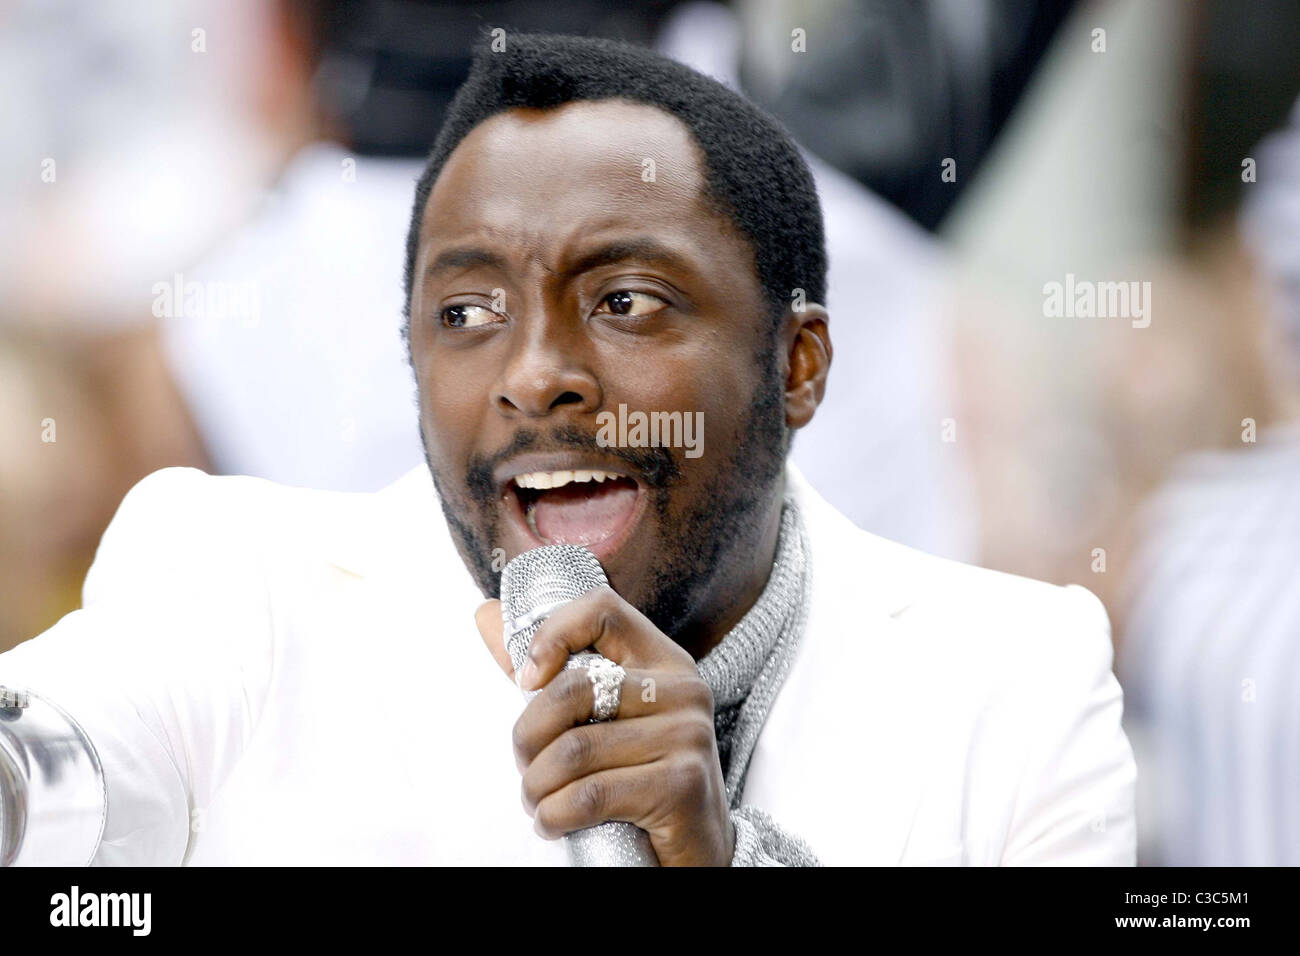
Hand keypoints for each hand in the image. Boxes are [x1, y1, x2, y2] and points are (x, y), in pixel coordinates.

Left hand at [475, 587, 733, 865]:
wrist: (700, 853)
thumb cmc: (643, 780)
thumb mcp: (606, 719)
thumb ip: (550, 669)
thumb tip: (486, 615)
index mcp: (665, 663)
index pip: (603, 611)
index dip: (552, 634)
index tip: (527, 680)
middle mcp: (683, 691)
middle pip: (573, 688)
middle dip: (529, 737)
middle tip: (527, 767)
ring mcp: (687, 736)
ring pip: (574, 750)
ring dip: (537, 787)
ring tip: (538, 803)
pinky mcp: (681, 786)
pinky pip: (589, 794)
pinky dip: (554, 816)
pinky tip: (553, 824)